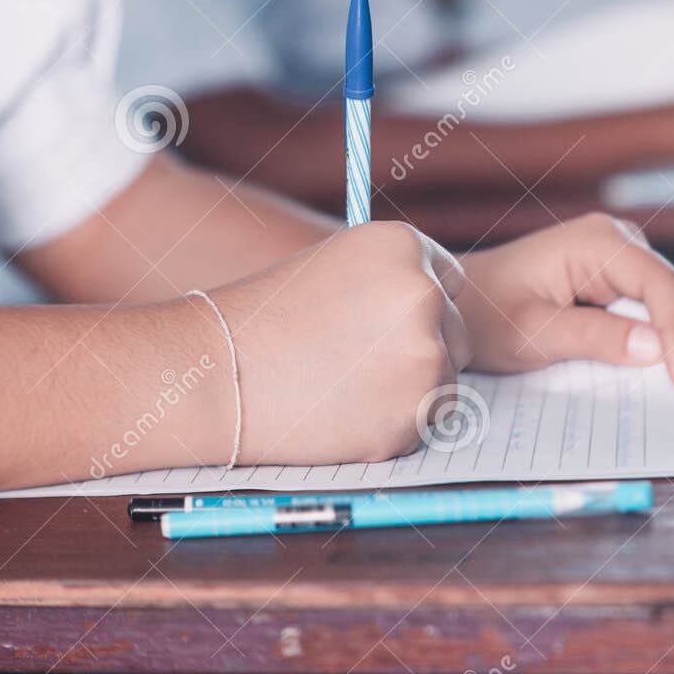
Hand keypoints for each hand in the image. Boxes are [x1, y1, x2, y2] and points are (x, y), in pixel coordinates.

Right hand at [207, 222, 469, 463]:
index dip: (419, 309)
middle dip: (422, 352)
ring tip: (343, 387)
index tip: (383, 327)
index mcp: (404, 246)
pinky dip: (392, 427)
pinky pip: (423, 424)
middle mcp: (425, 293)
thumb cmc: (265, 322)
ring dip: (409, 392)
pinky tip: (342, 414)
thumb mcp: (334, 268)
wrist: (214, 375)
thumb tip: (442, 308)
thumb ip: (392, 282)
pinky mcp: (414, 412)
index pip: (452, 284)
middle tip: (359, 364)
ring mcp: (425, 355)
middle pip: (459, 334)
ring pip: (445, 382)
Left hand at [456, 214, 673, 387]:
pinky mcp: (612, 277)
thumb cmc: (487, 317)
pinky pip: (643, 307)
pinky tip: (650, 370)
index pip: (659, 284)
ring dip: (666, 339)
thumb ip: (594, 337)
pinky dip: (648, 337)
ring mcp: (615, 255)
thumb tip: (655, 348)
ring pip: (660, 301)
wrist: (460, 307)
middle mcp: (613, 238)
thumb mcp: (534, 334)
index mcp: (596, 241)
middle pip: (668, 291)